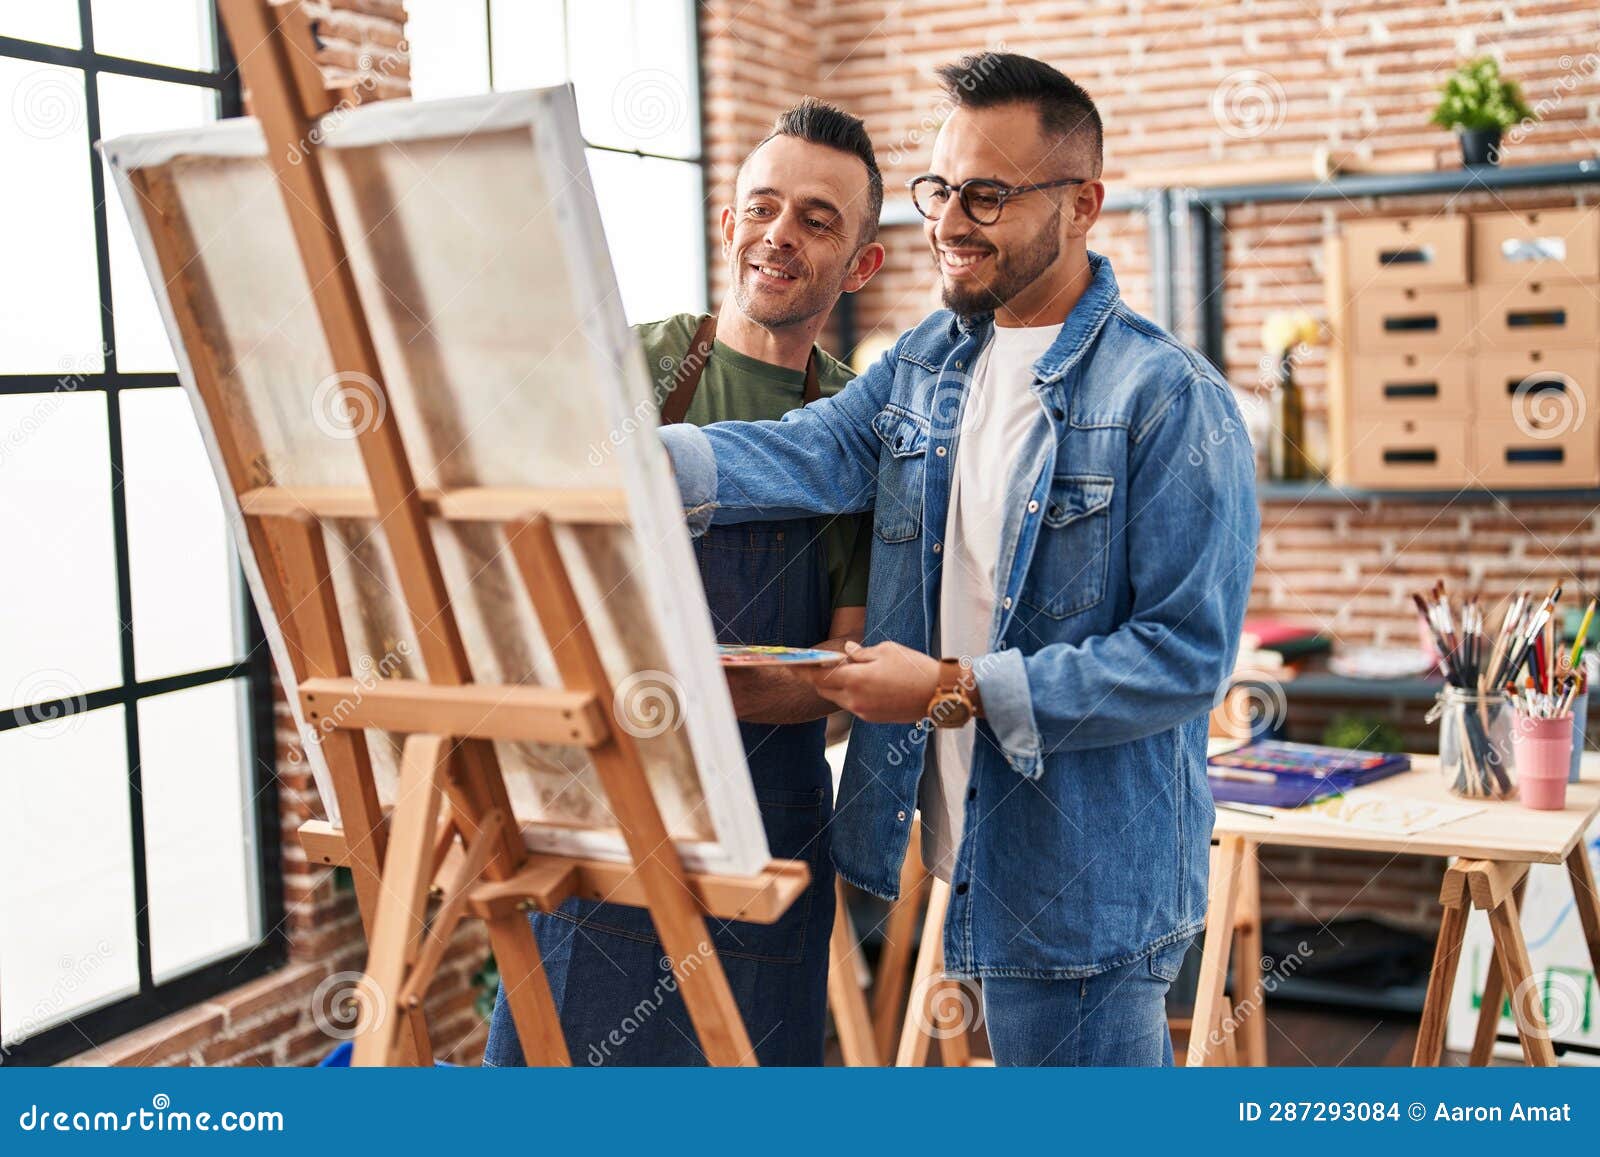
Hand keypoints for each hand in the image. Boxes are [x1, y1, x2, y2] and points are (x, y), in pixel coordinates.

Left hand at [798, 640, 940, 722]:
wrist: (938, 694)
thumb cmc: (914, 667)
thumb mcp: (886, 651)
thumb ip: (861, 654)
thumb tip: (845, 653)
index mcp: (856, 680)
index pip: (819, 676)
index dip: (804, 668)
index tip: (793, 663)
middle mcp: (855, 700)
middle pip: (824, 689)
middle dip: (818, 677)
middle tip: (820, 663)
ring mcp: (863, 712)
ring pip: (837, 698)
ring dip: (836, 685)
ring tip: (845, 670)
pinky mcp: (872, 718)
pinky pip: (852, 705)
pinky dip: (850, 693)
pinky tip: (861, 682)